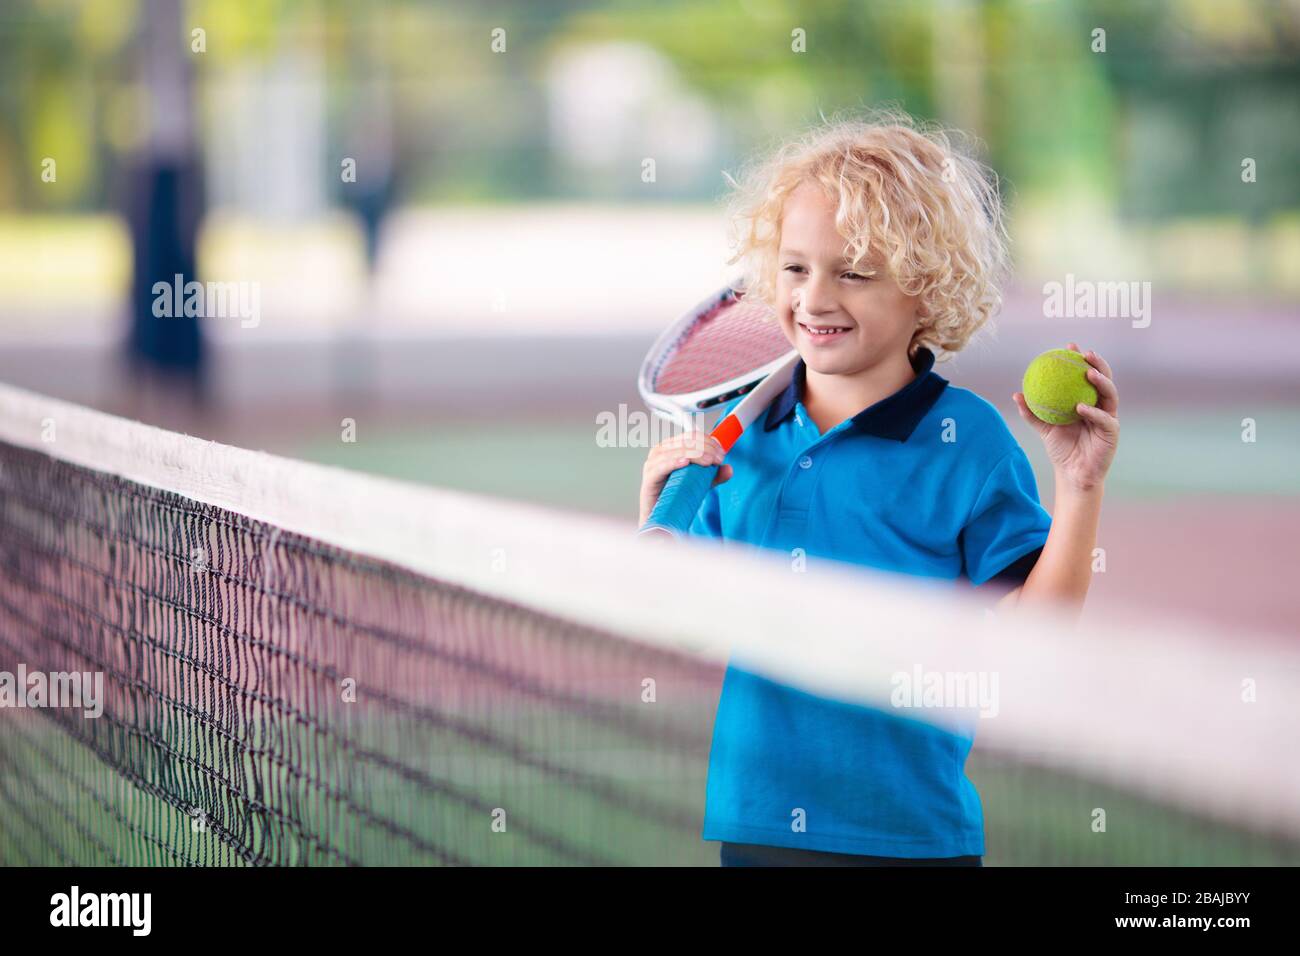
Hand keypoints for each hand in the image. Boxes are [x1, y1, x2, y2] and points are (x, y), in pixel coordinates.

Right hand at [638, 431, 731, 526]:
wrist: (660, 515)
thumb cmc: (674, 495)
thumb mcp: (699, 482)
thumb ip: (714, 475)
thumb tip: (729, 469)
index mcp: (672, 447)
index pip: (692, 435)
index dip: (709, 441)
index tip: (721, 453)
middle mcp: (661, 451)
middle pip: (686, 441)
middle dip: (706, 448)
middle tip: (718, 459)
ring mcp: (654, 462)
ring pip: (677, 451)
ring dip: (696, 455)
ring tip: (709, 463)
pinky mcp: (649, 476)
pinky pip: (662, 465)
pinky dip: (674, 462)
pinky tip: (685, 463)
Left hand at [1012, 344, 1118, 493]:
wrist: (1072, 473)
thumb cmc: (1061, 449)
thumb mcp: (1044, 428)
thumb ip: (1032, 412)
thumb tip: (1016, 394)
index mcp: (1086, 401)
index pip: (1086, 376)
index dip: (1080, 360)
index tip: (1069, 346)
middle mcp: (1100, 406)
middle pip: (1104, 379)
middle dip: (1098, 363)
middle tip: (1086, 354)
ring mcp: (1108, 417)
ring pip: (1110, 394)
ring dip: (1101, 381)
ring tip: (1088, 373)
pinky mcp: (1112, 431)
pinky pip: (1104, 418)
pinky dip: (1093, 412)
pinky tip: (1081, 406)